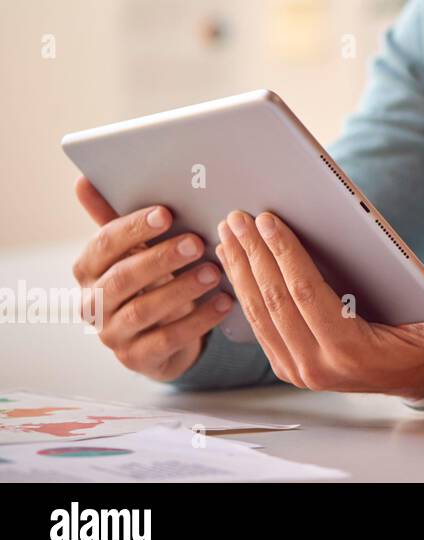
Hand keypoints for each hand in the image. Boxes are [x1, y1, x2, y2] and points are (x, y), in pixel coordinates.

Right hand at [72, 176, 232, 382]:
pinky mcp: (138, 358)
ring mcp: (113, 334)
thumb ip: (115, 218)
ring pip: (144, 310)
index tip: (165, 213)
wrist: (157, 336)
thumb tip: (83, 181)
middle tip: (196, 242)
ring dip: (182, 288)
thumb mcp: (134, 250)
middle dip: (161, 258)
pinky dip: (199, 319)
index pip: (104, 245)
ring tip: (214, 271)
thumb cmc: (149, 279)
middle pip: (123, 278)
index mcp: (89, 269)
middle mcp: (94, 303)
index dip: (133, 228)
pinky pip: (168, 339)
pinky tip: (224, 302)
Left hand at [215, 209, 423, 399]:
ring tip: (228, 231)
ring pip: (257, 310)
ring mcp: (293, 367)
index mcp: (345, 350)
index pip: (304, 294)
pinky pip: (255, 322)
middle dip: (254, 254)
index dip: (285, 255)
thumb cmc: (419, 344)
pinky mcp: (282, 363)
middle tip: (239, 216)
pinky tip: (235, 259)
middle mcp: (312, 364)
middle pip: (273, 299)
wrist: (406, 380)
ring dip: (240, 267)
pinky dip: (242, 287)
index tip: (270, 220)